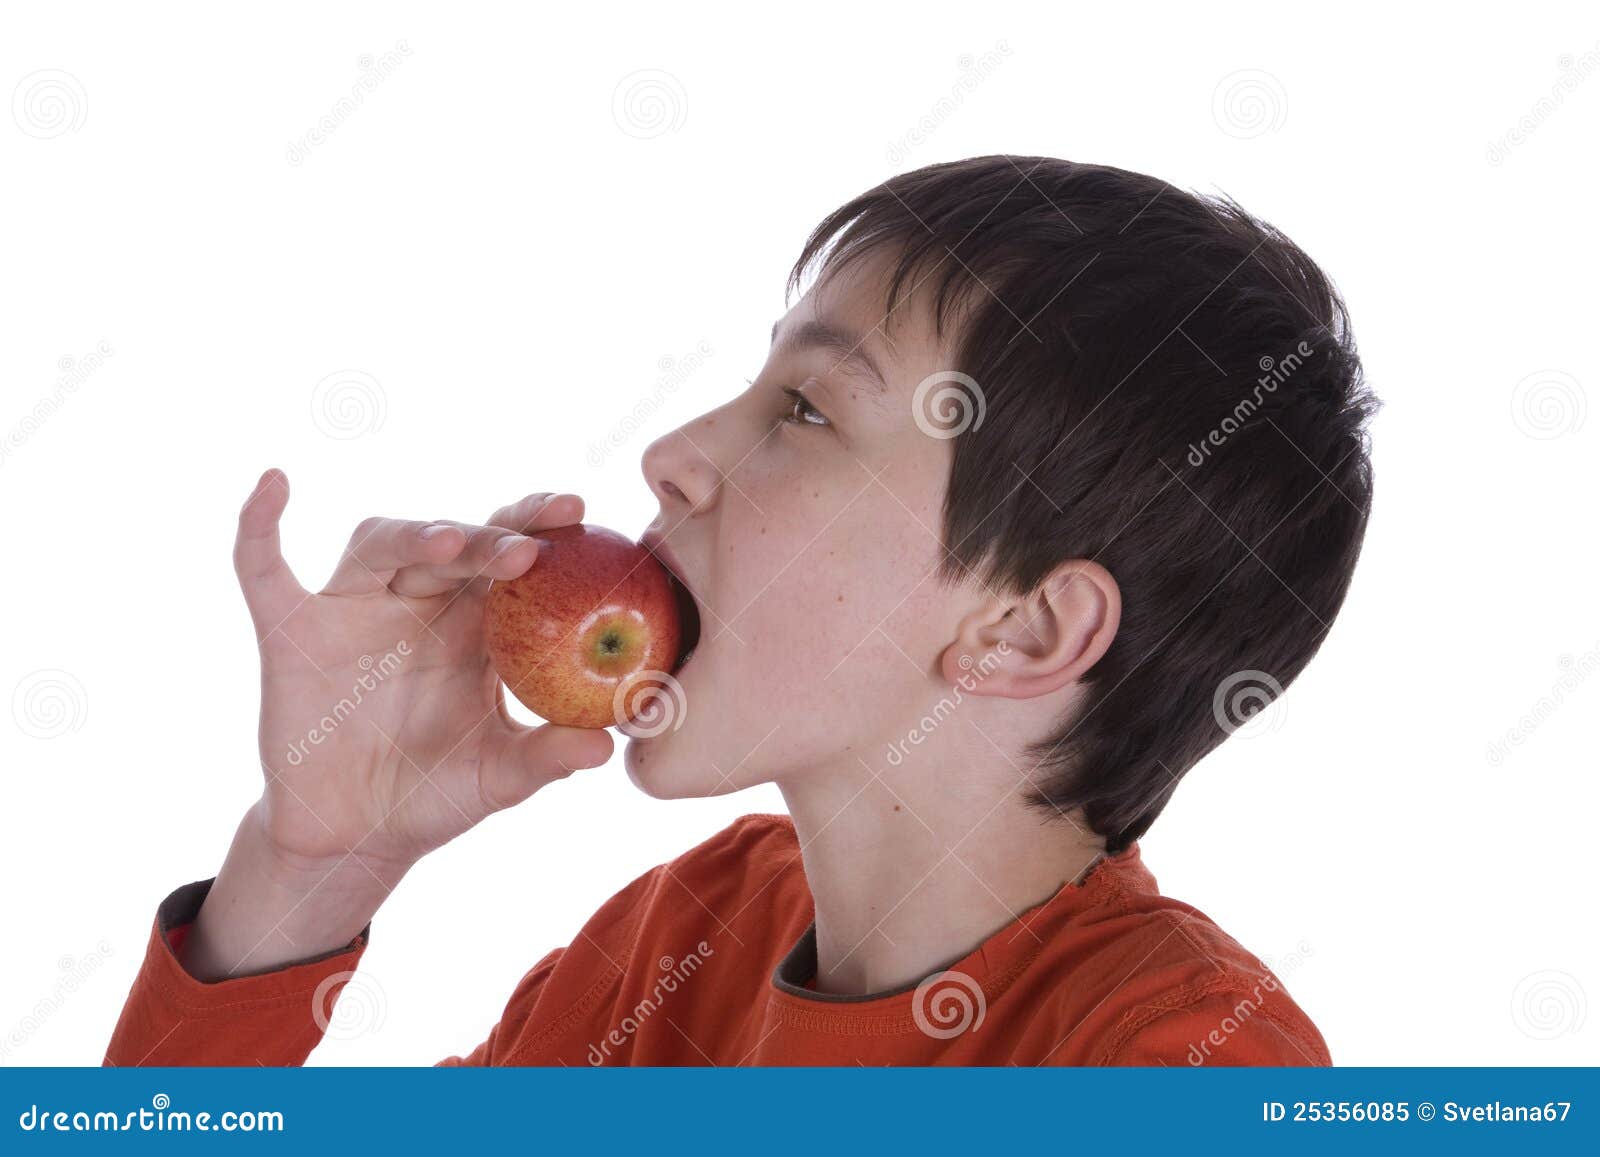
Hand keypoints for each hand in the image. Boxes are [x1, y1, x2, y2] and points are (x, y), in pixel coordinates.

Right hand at [238, 469, 613, 872]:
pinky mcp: (290, 633)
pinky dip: (259, 528)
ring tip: (451, 544)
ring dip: (413, 534)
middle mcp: (418, 601)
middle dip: (489, 537)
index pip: (511, 556)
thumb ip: (546, 758)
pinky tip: (273, 484)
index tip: (578, 508)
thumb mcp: (498, 778)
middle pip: (454, 543)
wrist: (356, 836)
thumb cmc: (438, 795)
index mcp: (478, 623)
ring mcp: (353, 610)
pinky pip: (265, 571)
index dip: (539, 526)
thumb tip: (607, 747)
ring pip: (380, 545)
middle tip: (527, 548)